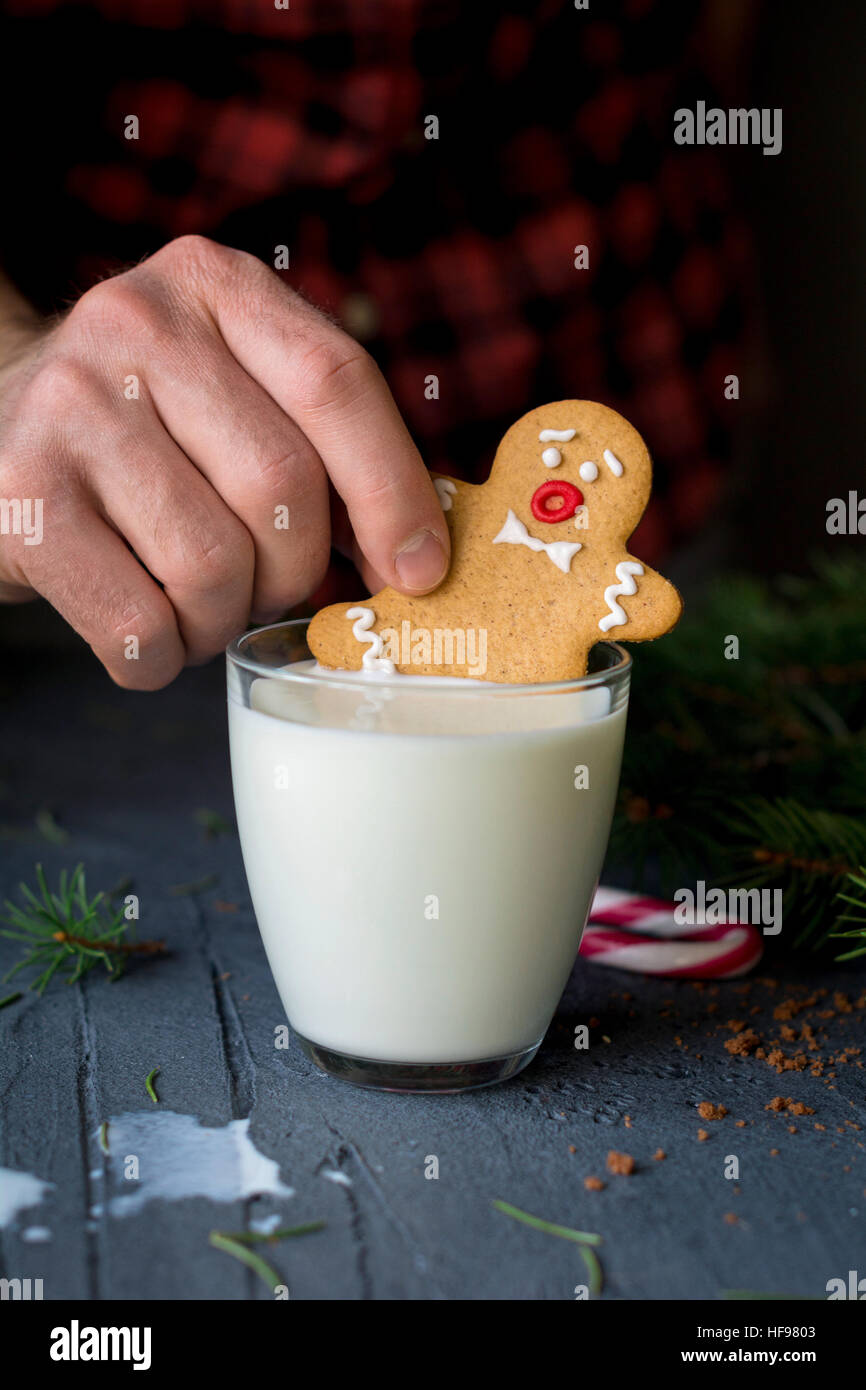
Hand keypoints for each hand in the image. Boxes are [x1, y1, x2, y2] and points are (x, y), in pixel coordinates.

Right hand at [0, 237, 449, 687]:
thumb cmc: (149, 434)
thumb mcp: (235, 395)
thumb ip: (324, 448)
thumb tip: (419, 556)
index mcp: (215, 286)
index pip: (336, 383)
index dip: (394, 491)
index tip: (419, 573)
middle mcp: (137, 324)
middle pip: (282, 488)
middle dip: (293, 574)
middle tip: (265, 589)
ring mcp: (69, 406)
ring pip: (211, 566)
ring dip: (220, 620)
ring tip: (195, 606)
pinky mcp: (21, 495)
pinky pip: (137, 622)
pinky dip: (161, 656)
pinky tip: (148, 630)